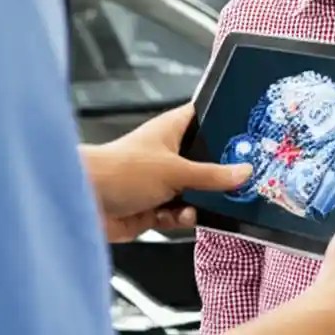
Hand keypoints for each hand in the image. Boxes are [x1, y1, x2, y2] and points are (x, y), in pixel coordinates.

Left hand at [81, 103, 251, 241]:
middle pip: (205, 160)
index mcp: (171, 130)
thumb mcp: (175, 171)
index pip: (204, 117)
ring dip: (202, 201)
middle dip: (220, 174)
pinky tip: (183, 217)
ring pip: (196, 191)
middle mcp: (168, 153)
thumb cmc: (120, 171)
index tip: (250, 132)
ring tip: (207, 204)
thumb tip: (244, 172)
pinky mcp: (154, 207)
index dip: (225, 121)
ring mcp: (161, 181)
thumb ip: (212, 175)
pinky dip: (184, 217)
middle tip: (242, 180)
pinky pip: (180, 213)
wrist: (84, 203)